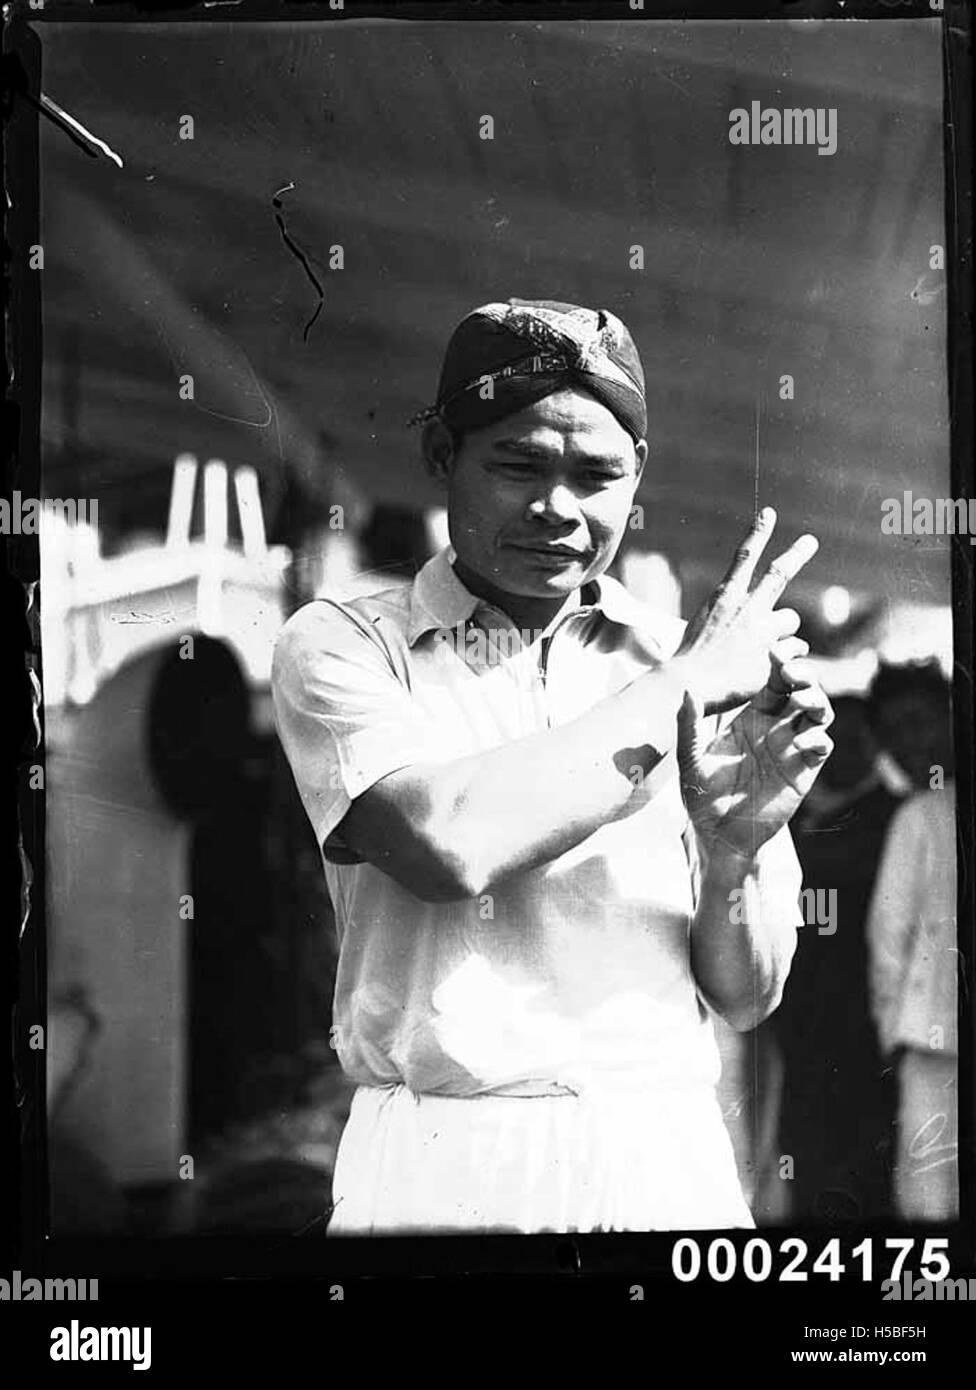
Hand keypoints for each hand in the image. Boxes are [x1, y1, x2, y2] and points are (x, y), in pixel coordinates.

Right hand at [672, 508, 818, 713]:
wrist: (686, 685)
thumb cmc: (689, 660)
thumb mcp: (701, 626)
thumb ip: (724, 615)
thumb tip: (736, 611)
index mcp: (724, 597)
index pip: (743, 558)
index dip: (758, 533)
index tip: (768, 513)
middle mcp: (746, 608)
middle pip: (778, 574)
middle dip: (797, 553)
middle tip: (811, 540)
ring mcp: (762, 631)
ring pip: (790, 620)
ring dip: (783, 632)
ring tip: (762, 650)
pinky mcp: (773, 654)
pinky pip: (794, 651)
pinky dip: (786, 659)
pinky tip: (768, 671)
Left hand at [677, 651, 833, 858]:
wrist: (717, 832)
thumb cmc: (702, 794)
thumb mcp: (690, 757)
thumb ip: (689, 725)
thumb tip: (686, 691)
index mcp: (751, 716)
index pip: (773, 681)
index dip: (779, 664)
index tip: (773, 651)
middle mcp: (776, 727)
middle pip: (802, 689)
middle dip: (803, 675)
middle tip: (792, 671)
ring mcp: (792, 747)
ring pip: (818, 712)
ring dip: (816, 700)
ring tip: (802, 699)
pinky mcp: (803, 770)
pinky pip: (821, 746)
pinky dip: (818, 737)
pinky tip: (803, 738)